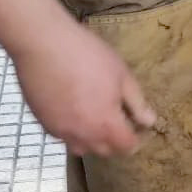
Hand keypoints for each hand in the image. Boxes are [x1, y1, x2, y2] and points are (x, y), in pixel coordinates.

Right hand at [12, 20, 156, 157]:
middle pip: (106, 150)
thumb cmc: (86, 55)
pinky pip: (63, 135)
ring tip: (93, 118)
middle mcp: (84, 136)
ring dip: (92, 139)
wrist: (41, 41)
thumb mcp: (121, 75)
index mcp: (107, 126)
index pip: (128, 147)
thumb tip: (149, 121)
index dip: (137, 139)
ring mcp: (61, 131)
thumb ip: (137, 103)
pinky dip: (72, 130)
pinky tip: (72, 110)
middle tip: (116, 119)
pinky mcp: (43, 123)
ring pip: (83, 147)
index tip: (138, 127)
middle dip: (115, 139)